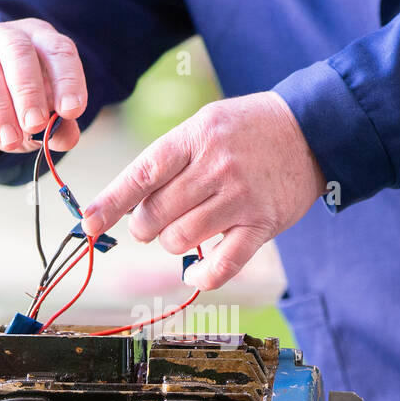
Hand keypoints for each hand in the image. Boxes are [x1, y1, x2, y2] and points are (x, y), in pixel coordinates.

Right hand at [0, 18, 86, 158]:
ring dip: (0, 110)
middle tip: (35, 125)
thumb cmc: (14, 105)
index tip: (71, 111)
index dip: (67, 79)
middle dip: (29, 92)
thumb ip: (58, 126)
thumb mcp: (41, 114)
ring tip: (10, 142)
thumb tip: (66, 138)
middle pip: (19, 52)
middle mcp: (5, 36)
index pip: (58, 49)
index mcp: (38, 40)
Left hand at [81, 92, 324, 289]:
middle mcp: (215, 166)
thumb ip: (169, 159)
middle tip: (153, 223)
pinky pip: (222, 265)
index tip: (88, 223)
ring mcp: (240, 197)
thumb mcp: (204, 124)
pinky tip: (194, 272)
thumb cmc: (247, 130)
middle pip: (157, 214)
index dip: (110, 202)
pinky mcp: (262, 224)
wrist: (311, 128)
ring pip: (180, 239)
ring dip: (172, 244)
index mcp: (194, 137)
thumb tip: (128, 204)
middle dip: (145, 226)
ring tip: (183, 232)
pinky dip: (201, 276)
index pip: (142, 174)